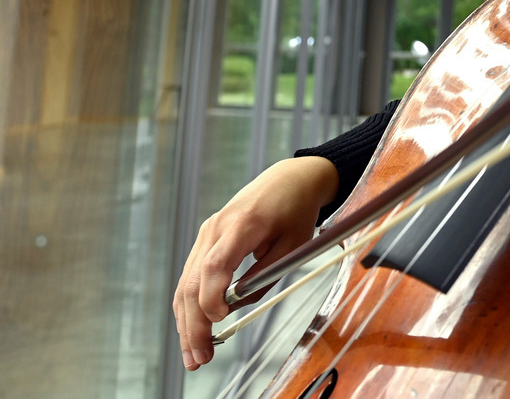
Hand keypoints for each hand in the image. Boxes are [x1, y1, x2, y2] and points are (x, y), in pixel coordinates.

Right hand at [172, 156, 337, 369]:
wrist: (290, 178)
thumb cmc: (297, 210)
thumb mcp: (293, 244)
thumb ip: (265, 276)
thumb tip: (237, 306)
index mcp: (242, 224)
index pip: (215, 265)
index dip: (211, 296)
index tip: (220, 320)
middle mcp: (216, 227)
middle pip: (193, 280)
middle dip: (193, 324)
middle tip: (200, 358)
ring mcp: (207, 232)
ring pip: (185, 282)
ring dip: (186, 321)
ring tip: (193, 355)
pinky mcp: (206, 239)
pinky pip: (191, 276)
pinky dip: (189, 305)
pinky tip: (192, 330)